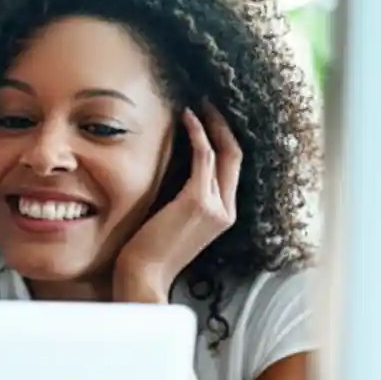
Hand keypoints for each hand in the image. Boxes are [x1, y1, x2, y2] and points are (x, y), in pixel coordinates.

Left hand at [113, 103, 241, 303]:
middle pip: (235, 156)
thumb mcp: (173, 221)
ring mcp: (216, 205)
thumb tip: (173, 172)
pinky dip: (197, 133)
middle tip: (208, 102)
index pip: (231, 169)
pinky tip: (186, 118)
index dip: (223, 140)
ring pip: (223, 152)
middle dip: (223, 125)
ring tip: (196, 104)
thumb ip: (182, 199)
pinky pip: (204, 156)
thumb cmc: (150, 250)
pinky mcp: (198, 200)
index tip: (209, 119)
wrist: (145, 276)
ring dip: (210, 123)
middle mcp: (226, 209)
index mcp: (223, 215)